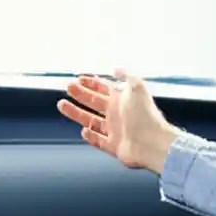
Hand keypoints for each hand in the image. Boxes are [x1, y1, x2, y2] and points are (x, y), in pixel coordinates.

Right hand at [58, 69, 179, 173]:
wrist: (153, 143)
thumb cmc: (146, 115)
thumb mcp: (138, 88)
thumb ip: (127, 76)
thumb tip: (116, 68)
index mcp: (122, 100)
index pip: (103, 88)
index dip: (91, 83)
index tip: (78, 78)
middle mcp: (117, 114)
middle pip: (94, 102)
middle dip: (80, 94)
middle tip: (68, 87)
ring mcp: (115, 131)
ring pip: (90, 120)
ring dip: (76, 113)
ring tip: (62, 105)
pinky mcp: (114, 146)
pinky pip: (98, 141)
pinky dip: (90, 136)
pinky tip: (83, 130)